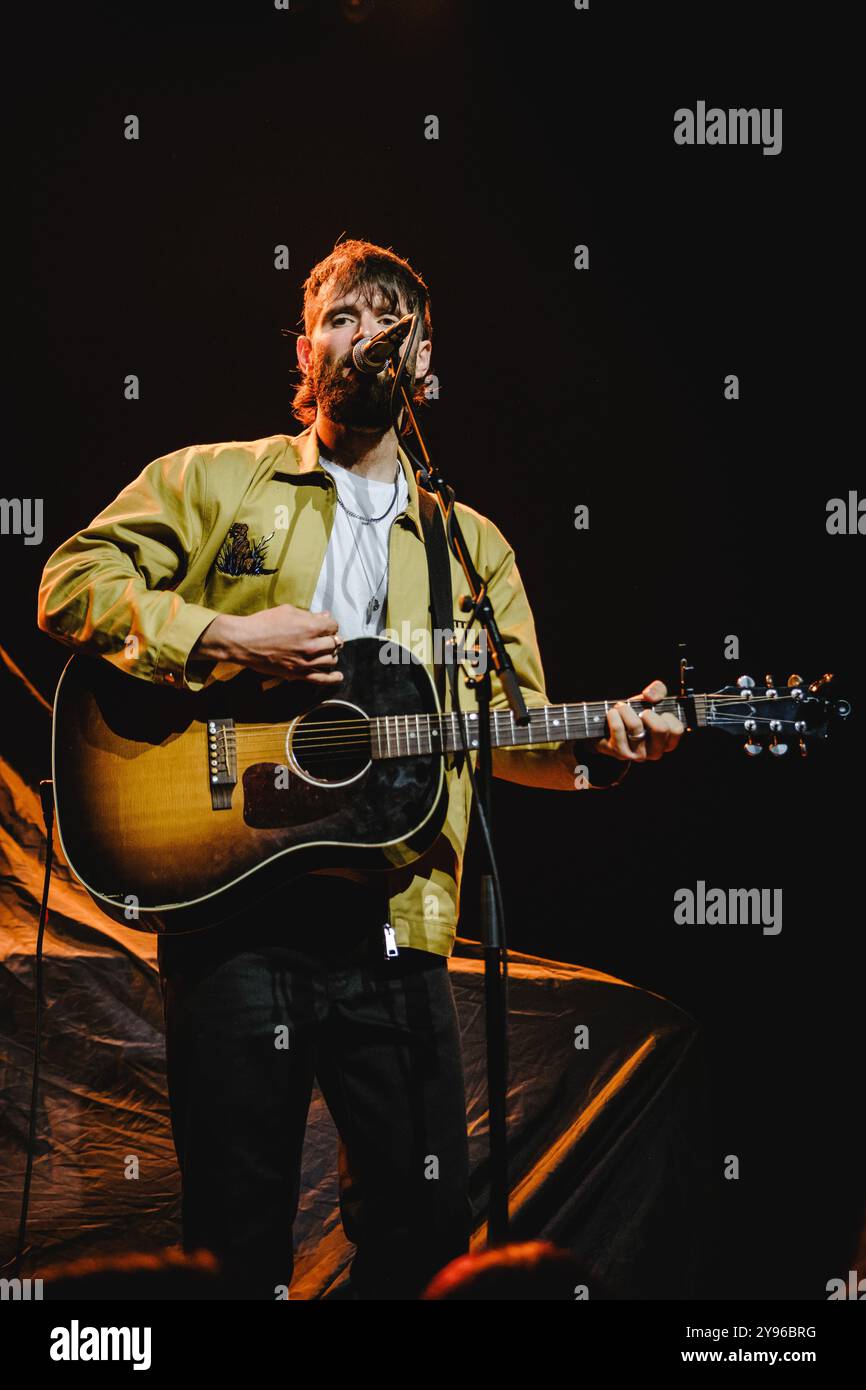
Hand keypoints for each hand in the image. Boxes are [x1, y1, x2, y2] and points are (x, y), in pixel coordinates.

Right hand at [193, 605, 344, 684]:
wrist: (244, 641)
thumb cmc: (263, 623)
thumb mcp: (288, 611)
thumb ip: (309, 616)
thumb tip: (325, 617)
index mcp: (310, 627)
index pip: (333, 626)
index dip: (330, 625)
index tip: (325, 626)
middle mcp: (311, 646)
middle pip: (335, 643)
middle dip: (331, 639)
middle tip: (324, 638)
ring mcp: (305, 662)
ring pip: (331, 660)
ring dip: (330, 654)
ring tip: (324, 652)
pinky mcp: (298, 674)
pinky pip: (322, 679)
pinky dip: (333, 678)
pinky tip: (338, 675)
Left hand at [588, 679, 683, 761]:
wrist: (607, 727)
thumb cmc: (634, 714)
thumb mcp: (650, 701)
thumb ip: (658, 690)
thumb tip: (649, 695)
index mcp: (667, 742)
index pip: (677, 729)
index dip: (667, 715)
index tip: (656, 712)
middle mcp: (655, 752)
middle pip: (660, 729)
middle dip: (648, 713)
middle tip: (639, 712)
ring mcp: (638, 755)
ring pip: (636, 726)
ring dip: (625, 710)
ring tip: (621, 708)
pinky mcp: (620, 753)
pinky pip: (618, 728)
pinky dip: (613, 715)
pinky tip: (612, 714)